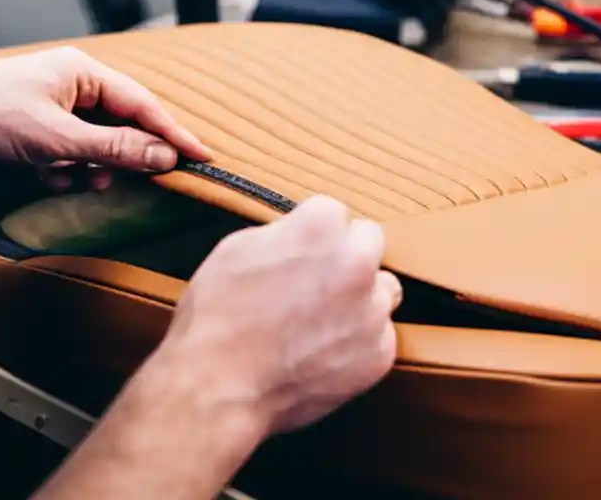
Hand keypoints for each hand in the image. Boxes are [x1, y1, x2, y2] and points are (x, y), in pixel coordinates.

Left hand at [0, 49, 211, 180]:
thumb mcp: (57, 140)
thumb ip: (116, 149)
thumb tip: (165, 156)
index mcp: (80, 72)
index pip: (143, 105)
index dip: (174, 134)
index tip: (203, 158)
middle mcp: (68, 85)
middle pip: (119, 128)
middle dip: (114, 158)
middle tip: (111, 179)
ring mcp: (48, 109)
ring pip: (91, 148)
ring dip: (81, 169)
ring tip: (59, 176)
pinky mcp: (29, 133)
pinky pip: (64, 158)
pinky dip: (56, 173)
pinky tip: (34, 177)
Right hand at [156, 196, 401, 434]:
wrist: (218, 388)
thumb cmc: (217, 318)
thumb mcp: (237, 249)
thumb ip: (284, 234)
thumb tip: (301, 237)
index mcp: (321, 226)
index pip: (334, 213)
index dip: (313, 235)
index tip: (300, 253)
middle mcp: (357, 262)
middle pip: (369, 243)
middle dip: (347, 257)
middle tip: (315, 284)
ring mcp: (373, 310)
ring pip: (383, 291)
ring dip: (361, 300)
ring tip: (320, 323)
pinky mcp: (380, 354)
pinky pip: (379, 338)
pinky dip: (357, 344)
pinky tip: (321, 354)